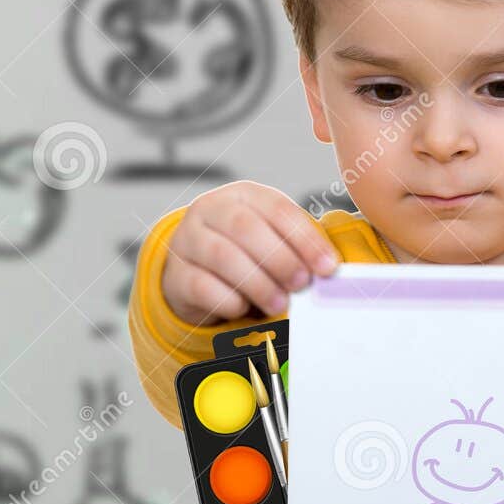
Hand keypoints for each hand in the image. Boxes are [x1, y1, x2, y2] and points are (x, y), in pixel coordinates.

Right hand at [162, 182, 338, 323]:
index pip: (278, 209)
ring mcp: (188, 240)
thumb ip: (296, 248)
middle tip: (301, 284)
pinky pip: (201, 285)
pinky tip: (243, 308)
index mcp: (243, 195)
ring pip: (222, 255)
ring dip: (258, 283)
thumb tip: (328, 269)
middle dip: (280, 259)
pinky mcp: (175, 273)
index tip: (327, 266)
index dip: (305, 238)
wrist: (195, 271)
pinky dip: (227, 299)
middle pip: (246, 227)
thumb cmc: (246, 254)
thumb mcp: (271, 239)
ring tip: (280, 303)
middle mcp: (211, 210)